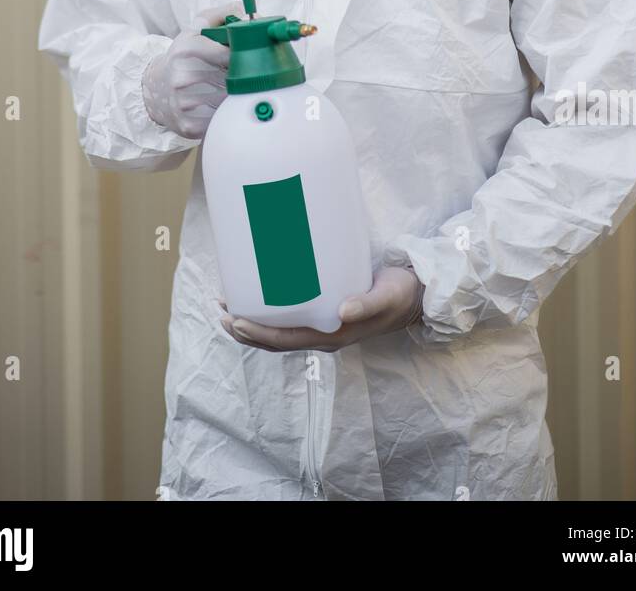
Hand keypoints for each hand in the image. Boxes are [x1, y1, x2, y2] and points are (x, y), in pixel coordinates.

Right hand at [142, 2, 242, 138]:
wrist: (155, 88)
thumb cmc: (183, 56)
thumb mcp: (196, 28)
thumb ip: (222, 15)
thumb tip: (249, 15)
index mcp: (186, 49)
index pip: (228, 53)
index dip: (245, 56)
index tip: (250, 58)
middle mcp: (182, 76)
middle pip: (232, 79)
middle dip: (244, 77)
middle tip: (248, 75)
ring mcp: (184, 102)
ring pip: (229, 101)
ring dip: (237, 96)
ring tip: (233, 89)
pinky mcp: (189, 125)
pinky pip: (221, 119)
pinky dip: (226, 113)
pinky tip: (221, 105)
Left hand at [218, 266, 424, 351]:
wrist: (416, 296)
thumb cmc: (400, 294)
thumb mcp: (386, 296)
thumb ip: (366, 304)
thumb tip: (340, 312)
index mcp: (332, 335)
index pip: (286, 340)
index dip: (258, 333)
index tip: (235, 321)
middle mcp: (322, 336)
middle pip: (274, 340)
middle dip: (244, 330)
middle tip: (219, 311)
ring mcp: (322, 327)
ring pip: (278, 333)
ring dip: (251, 324)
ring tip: (226, 308)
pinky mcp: (324, 314)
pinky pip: (289, 320)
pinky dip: (268, 313)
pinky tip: (258, 297)